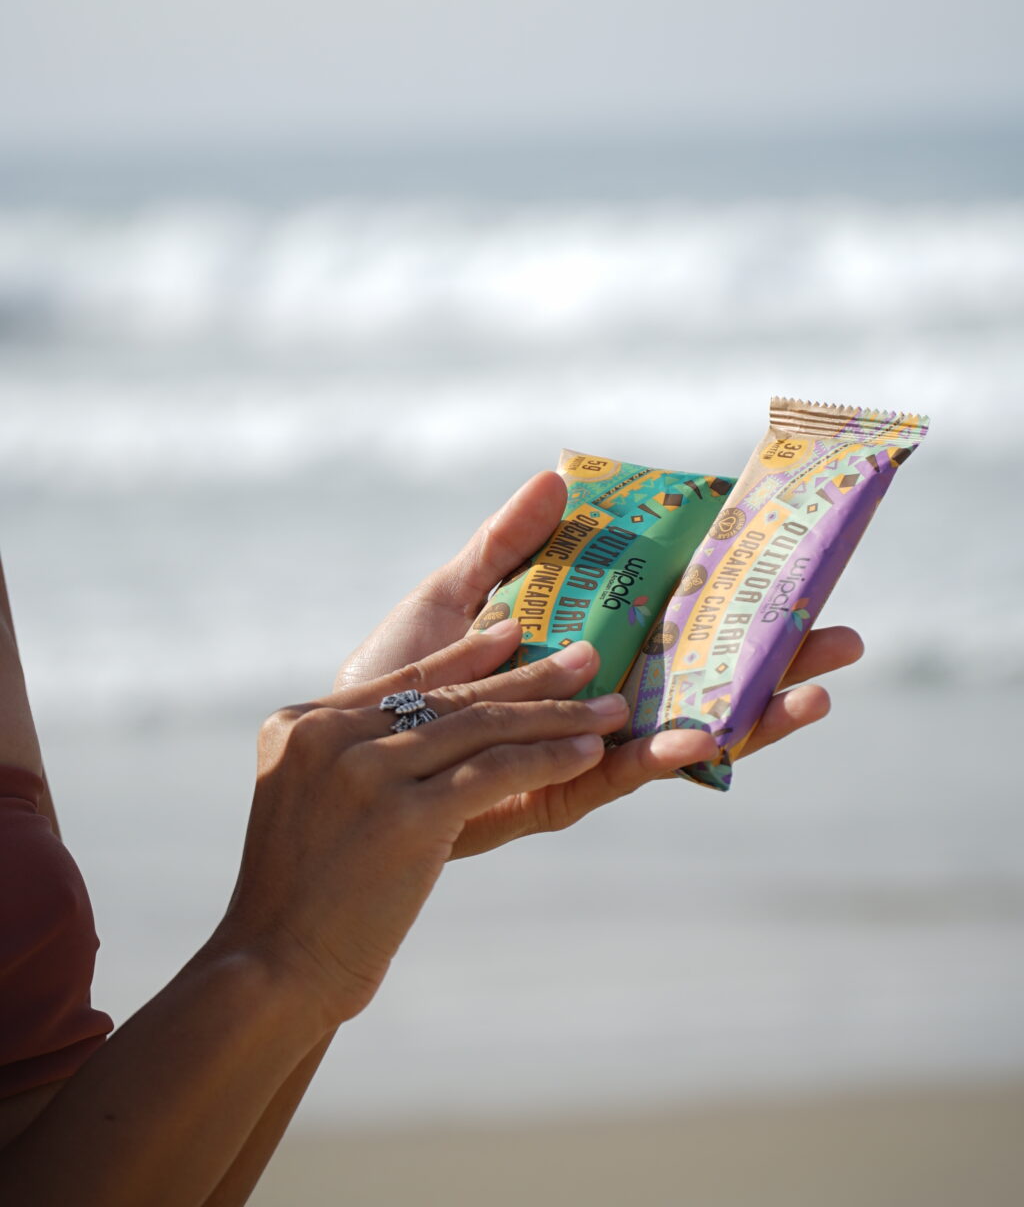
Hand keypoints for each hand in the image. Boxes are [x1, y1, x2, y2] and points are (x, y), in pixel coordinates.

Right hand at [218, 628, 625, 1027]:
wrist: (272, 967)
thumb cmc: (299, 898)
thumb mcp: (310, 802)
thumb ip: (349, 757)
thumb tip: (416, 729)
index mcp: (301, 724)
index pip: (404, 681)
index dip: (466, 657)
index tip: (514, 631)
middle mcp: (329, 736)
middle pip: (449, 699)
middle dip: (527, 679)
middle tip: (584, 658)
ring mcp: (365, 772)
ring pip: (481, 728)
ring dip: (554, 717)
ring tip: (606, 709)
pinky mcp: (405, 814)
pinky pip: (495, 771)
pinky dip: (547, 758)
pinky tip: (588, 753)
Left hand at [333, 471, 863, 857]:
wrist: (342, 762)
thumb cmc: (392, 677)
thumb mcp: (450, 597)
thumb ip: (505, 545)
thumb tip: (557, 475)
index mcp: (584, 648)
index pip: (676, 622)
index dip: (732, 599)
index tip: (789, 566)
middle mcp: (599, 698)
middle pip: (701, 675)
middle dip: (772, 657)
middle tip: (842, 631)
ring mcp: (587, 747)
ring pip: (686, 730)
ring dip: (751, 712)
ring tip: (816, 687)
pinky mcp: (561, 790)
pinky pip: (625, 774)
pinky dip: (668, 755)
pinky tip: (708, 734)